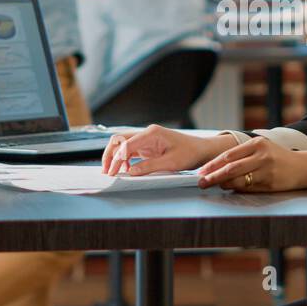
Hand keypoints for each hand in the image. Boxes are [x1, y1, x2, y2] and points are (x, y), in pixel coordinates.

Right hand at [101, 124, 235, 176]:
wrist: (200, 150)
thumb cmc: (189, 154)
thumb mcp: (171, 163)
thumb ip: (149, 167)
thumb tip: (130, 172)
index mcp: (152, 133)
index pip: (127, 144)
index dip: (117, 158)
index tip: (112, 172)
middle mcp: (146, 133)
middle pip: (119, 140)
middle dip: (110, 155)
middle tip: (106, 171)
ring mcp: (146, 138)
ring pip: (122, 145)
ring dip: (115, 157)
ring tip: (111, 172)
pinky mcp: (147, 145)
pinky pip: (130, 150)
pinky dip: (123, 159)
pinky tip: (123, 170)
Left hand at [195, 136, 306, 192]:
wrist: (302, 167)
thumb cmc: (277, 158)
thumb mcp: (261, 148)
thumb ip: (242, 155)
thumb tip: (218, 167)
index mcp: (257, 144)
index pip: (229, 155)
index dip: (213, 164)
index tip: (201, 171)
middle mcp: (262, 156)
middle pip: (230, 168)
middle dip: (213, 176)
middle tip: (201, 182)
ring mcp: (266, 171)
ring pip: (238, 180)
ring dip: (223, 184)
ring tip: (213, 186)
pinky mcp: (270, 183)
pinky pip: (248, 188)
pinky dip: (236, 188)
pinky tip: (229, 188)